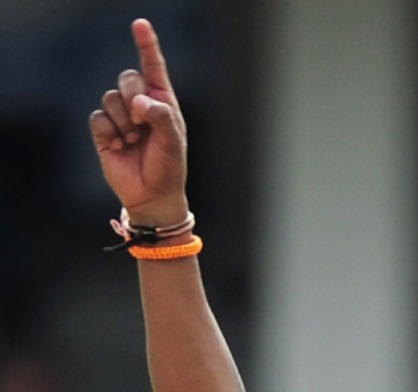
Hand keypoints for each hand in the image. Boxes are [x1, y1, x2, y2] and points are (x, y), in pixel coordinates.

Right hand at [89, 18, 188, 224]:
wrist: (152, 195)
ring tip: (134, 140)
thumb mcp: (173, 141)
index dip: (146, 45)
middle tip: (143, 120)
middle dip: (133, 95)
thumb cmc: (169, 167)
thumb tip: (141, 101)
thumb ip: (161, 117)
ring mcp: (121, 117)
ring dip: (123, 120)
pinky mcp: (104, 131)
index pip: (153, 67)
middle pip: (127, 78)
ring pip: (110, 98)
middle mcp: (140, 104)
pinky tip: (119, 146)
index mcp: (162, 101)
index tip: (140, 24)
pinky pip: (98, 118)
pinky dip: (109, 132)